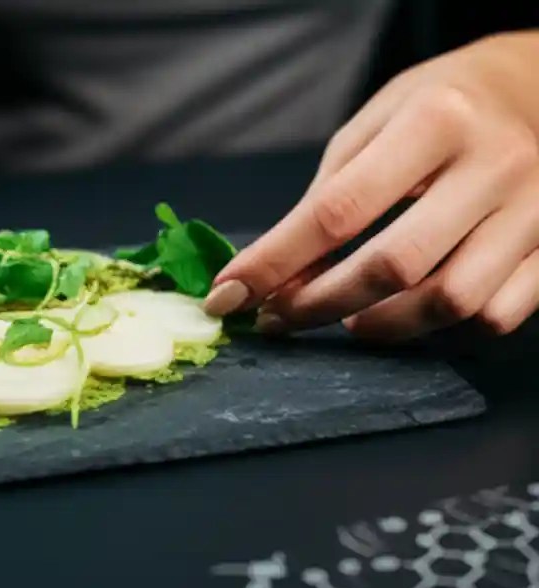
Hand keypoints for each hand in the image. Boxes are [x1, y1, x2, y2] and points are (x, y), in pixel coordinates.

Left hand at [206, 32, 538, 340]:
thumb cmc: (441, 108)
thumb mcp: (375, 124)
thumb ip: (327, 195)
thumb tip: (272, 274)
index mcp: (436, 121)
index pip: (338, 211)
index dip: (275, 262)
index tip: (228, 296)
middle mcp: (494, 165)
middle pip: (394, 265)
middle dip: (319, 303)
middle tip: (280, 316)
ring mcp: (536, 210)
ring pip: (450, 302)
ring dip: (382, 325)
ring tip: (348, 319)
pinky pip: (497, 316)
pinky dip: (443, 332)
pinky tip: (410, 316)